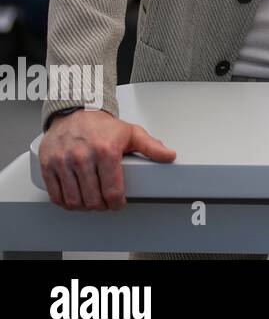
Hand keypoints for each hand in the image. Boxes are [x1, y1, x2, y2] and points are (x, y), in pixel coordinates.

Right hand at [39, 109, 175, 209]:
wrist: (76, 112)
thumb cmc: (103, 126)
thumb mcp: (131, 133)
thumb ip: (151, 147)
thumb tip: (169, 156)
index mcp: (106, 150)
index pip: (112, 190)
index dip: (117, 203)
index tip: (118, 204)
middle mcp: (83, 156)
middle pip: (92, 198)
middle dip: (102, 206)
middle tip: (106, 204)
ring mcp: (63, 161)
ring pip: (73, 199)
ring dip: (84, 206)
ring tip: (91, 202)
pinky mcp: (48, 165)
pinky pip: (55, 194)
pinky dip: (65, 203)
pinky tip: (74, 199)